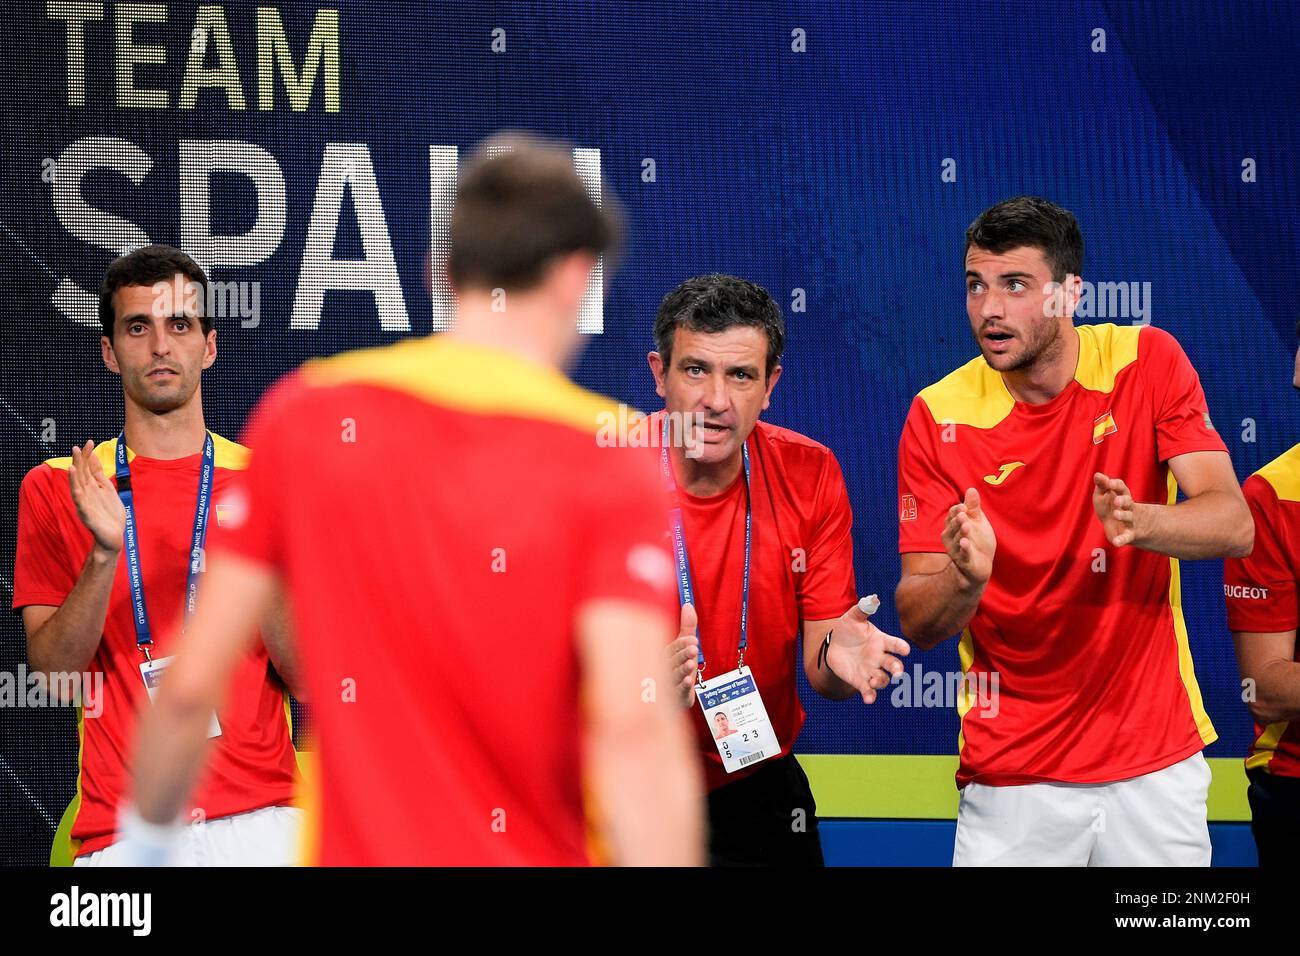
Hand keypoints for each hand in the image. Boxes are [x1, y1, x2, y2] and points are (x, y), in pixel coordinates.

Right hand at [69, 440, 124, 555]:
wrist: (114, 536)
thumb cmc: (109, 513)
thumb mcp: (106, 489)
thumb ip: (98, 474)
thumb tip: (93, 456)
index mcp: (91, 487)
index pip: (87, 468)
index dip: (87, 456)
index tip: (89, 441)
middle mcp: (86, 494)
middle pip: (81, 476)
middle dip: (80, 462)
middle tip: (77, 447)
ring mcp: (85, 505)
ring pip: (78, 489)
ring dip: (75, 478)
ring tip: (72, 465)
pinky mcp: (87, 516)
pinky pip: (81, 505)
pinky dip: (78, 496)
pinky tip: (76, 489)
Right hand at [667, 602, 698, 707]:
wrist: (667, 696)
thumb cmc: (676, 667)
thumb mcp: (683, 646)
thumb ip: (687, 627)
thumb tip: (688, 605)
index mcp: (664, 655)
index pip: (672, 648)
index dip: (681, 644)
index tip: (693, 640)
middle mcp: (664, 669)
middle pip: (672, 661)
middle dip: (682, 654)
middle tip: (693, 648)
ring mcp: (668, 684)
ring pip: (674, 676)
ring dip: (682, 670)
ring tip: (691, 663)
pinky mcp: (676, 698)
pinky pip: (678, 693)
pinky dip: (682, 687)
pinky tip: (688, 682)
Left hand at [823, 598, 910, 704]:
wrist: (834, 645)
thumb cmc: (848, 628)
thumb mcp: (853, 617)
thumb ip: (863, 609)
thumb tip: (873, 598)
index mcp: (882, 641)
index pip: (896, 644)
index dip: (902, 648)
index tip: (906, 650)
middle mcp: (880, 657)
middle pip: (894, 665)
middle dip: (897, 669)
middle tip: (897, 672)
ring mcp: (871, 670)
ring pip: (882, 680)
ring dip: (881, 682)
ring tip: (873, 681)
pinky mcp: (861, 681)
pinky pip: (868, 691)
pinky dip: (870, 696)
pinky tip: (868, 699)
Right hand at [942, 487, 995, 584]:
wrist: (981, 564)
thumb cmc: (978, 540)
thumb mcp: (977, 522)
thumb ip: (973, 507)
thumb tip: (972, 489)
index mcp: (954, 525)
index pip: (952, 515)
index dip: (957, 511)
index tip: (964, 507)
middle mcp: (951, 536)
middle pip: (953, 526)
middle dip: (957, 520)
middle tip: (963, 513)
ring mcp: (956, 549)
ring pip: (957, 538)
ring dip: (961, 532)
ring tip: (966, 525)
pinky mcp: (964, 560)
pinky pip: (963, 553)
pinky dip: (964, 548)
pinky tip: (965, 542)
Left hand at [1093, 472, 1139, 546]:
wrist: (1118, 526)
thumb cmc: (1108, 506)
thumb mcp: (1103, 494)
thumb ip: (1102, 485)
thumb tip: (1097, 474)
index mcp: (1121, 496)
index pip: (1121, 488)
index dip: (1116, 485)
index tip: (1109, 483)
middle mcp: (1128, 507)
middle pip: (1128, 501)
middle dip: (1123, 500)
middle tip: (1116, 500)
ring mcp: (1129, 521)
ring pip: (1128, 517)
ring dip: (1123, 515)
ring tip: (1116, 514)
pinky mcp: (1128, 534)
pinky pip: (1126, 537)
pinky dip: (1121, 540)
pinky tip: (1116, 543)